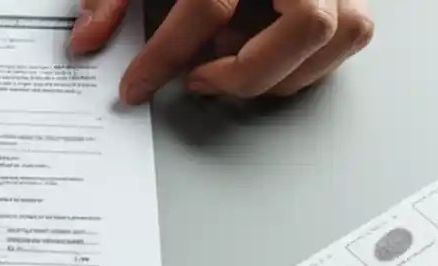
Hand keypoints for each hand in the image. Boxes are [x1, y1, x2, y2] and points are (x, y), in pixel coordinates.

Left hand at [70, 0, 373, 103]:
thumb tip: (85, 40)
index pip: (206, 5)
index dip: (165, 55)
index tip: (135, 85)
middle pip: (304, 24)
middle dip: (246, 72)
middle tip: (196, 82)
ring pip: (340, 32)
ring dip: (283, 70)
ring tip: (227, 69)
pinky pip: (352, 30)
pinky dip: (309, 59)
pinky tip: (261, 56)